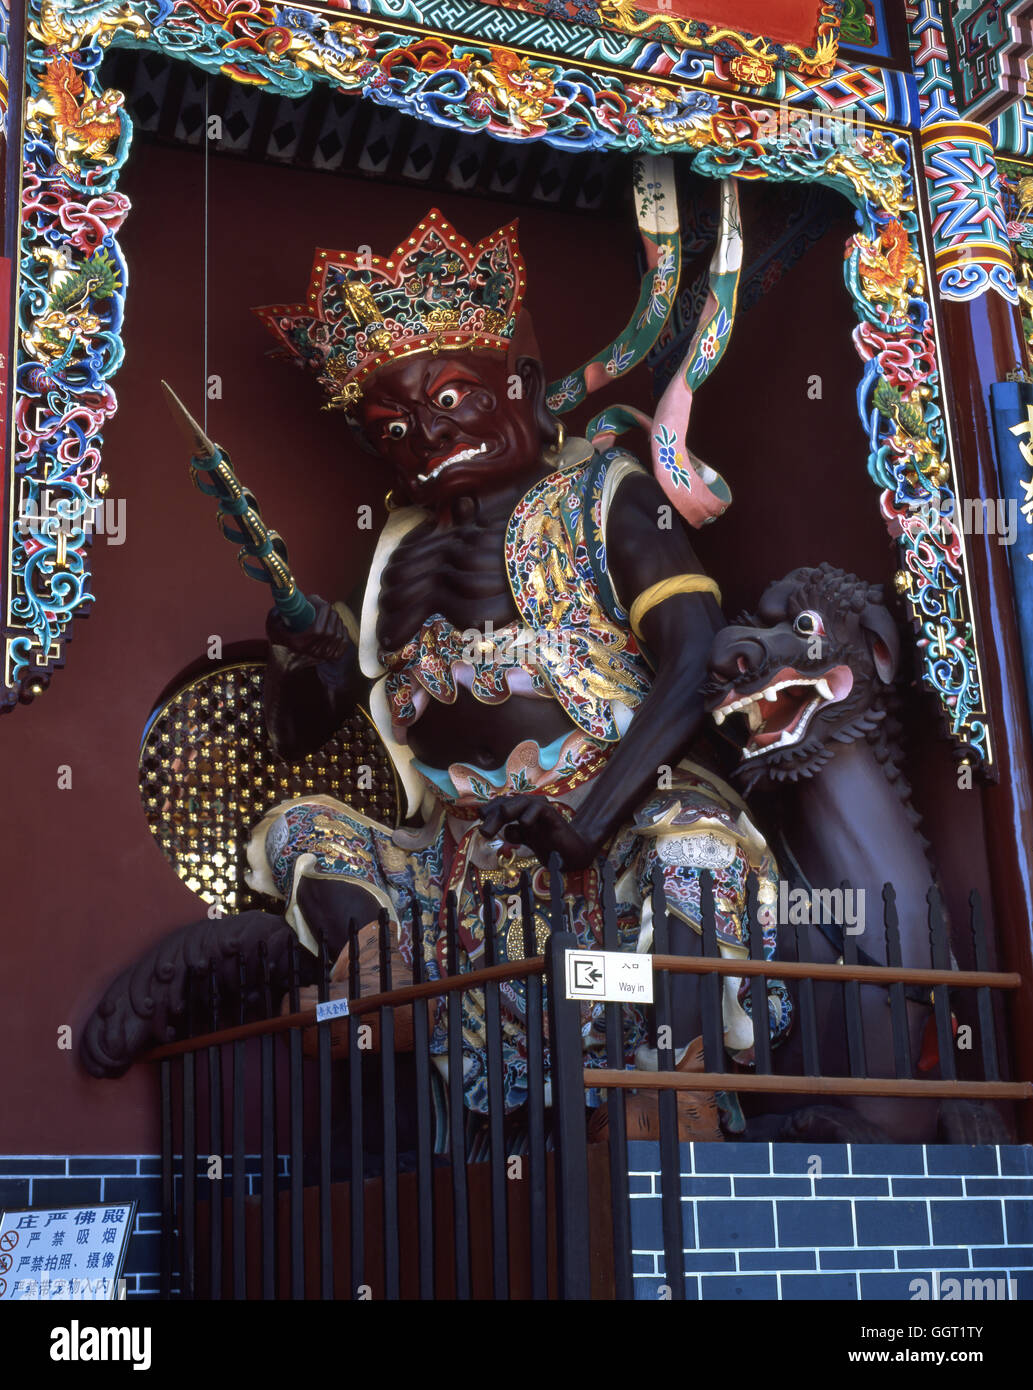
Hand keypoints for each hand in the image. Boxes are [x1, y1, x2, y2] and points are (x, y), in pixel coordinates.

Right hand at [266, 594, 349, 665]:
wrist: (284, 659)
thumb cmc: (279, 637)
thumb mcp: (273, 623)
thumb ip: (280, 610)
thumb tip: (294, 596)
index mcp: (301, 642)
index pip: (321, 618)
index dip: (319, 603)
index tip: (312, 599)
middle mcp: (315, 649)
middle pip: (333, 620)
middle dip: (327, 609)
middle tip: (318, 606)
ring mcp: (325, 654)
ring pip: (340, 628)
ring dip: (334, 618)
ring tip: (325, 616)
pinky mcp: (333, 657)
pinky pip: (345, 639)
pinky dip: (341, 630)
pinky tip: (333, 626)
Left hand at [478, 795, 596, 871]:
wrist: (573, 854)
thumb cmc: (550, 845)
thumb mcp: (527, 840)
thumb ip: (514, 833)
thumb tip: (494, 829)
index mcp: (524, 811)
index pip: (502, 803)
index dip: (490, 808)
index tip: (479, 818)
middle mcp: (532, 807)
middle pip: (509, 803)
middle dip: (495, 815)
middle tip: (485, 831)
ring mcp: (543, 811)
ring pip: (523, 802)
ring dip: (510, 810)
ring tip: (501, 818)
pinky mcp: (554, 817)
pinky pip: (540, 810)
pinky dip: (531, 814)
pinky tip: (524, 824)